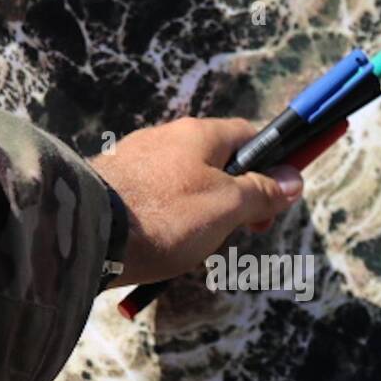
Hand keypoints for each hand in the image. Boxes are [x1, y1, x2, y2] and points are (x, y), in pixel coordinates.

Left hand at [89, 117, 303, 286]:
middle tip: (238, 234)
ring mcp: (136, 158)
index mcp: (199, 134)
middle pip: (217, 161)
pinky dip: (168, 219)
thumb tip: (294, 179)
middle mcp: (166, 137)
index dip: (271, 165)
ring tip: (195, 247)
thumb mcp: (227, 206)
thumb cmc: (165, 216)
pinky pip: (155, 198)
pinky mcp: (113, 184)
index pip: (249, 134)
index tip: (274, 202)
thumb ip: (262, 192)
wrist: (86, 234)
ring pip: (186, 182)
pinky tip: (162, 245)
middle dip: (235, 198)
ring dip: (202, 213)